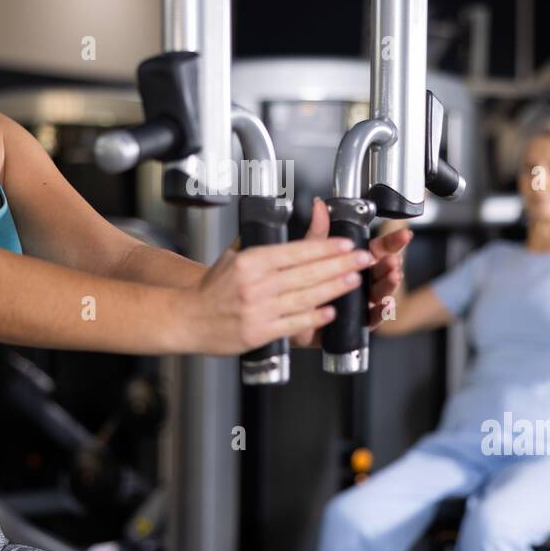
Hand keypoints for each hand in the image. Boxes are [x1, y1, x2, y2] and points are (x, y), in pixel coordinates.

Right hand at [185, 233, 371, 356]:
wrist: (188, 319)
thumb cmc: (210, 290)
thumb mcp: (229, 257)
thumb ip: (255, 241)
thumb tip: (274, 218)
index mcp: (250, 262)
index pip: (294, 252)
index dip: (324, 248)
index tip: (344, 244)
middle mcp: (255, 285)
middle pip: (305, 273)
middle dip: (339, 265)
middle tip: (362, 258)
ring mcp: (259, 310)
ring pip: (304, 296)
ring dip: (333, 288)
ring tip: (354, 280)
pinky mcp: (260, 332)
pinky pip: (293, 323)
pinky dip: (314, 317)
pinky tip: (331, 311)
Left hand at [290, 197, 412, 348]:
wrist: (289, 316)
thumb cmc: (303, 284)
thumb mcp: (310, 254)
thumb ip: (319, 232)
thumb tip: (319, 205)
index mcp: (355, 262)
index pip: (379, 249)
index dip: (392, 242)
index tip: (404, 235)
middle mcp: (362, 281)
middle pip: (383, 270)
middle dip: (392, 264)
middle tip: (393, 261)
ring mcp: (362, 301)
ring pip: (381, 292)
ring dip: (389, 284)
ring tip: (392, 277)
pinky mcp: (356, 321)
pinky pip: (372, 318)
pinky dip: (380, 312)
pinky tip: (385, 305)